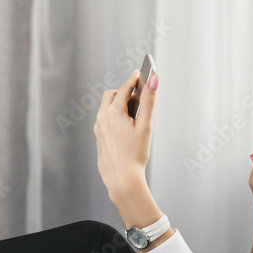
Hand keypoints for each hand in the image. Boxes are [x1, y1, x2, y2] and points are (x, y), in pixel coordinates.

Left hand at [94, 69, 159, 204]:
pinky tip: (125, 130)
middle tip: (138, 98)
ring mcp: (98, 128)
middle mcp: (102, 117)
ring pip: (107, 108)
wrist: (122, 179)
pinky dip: (114, 118)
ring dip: (118, 105)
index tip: (140, 74)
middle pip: (112, 95)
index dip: (134, 80)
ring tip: (133, 116)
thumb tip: (154, 79)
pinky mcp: (98, 138)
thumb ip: (149, 100)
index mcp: (113, 111)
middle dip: (124, 93)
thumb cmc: (135, 154)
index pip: (124, 88)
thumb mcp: (146, 125)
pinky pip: (105, 120)